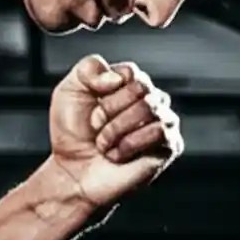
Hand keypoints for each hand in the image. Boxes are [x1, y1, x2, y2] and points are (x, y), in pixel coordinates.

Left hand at [49, 54, 183, 206]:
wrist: (73, 171)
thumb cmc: (73, 133)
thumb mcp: (69, 91)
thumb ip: (89, 69)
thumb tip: (117, 77)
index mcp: (129, 84)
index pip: (130, 72)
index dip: (105, 89)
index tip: (92, 106)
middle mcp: (150, 99)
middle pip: (141, 88)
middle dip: (109, 110)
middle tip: (97, 127)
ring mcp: (163, 121)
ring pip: (150, 108)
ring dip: (115, 129)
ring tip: (104, 143)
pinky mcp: (170, 145)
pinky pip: (160, 132)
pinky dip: (129, 145)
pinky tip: (117, 154)